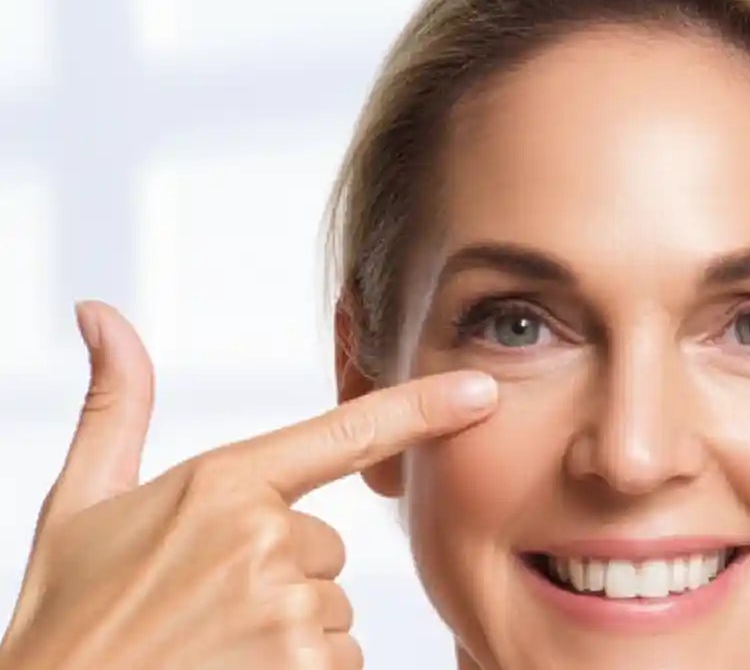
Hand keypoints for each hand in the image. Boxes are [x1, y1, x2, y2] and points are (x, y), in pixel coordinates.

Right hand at [0, 302, 497, 669]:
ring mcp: (286, 609)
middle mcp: (262, 540)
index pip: (346, 435)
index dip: (424, 408)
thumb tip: (101, 313)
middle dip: (283, 577)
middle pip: (327, 550)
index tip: (483, 392)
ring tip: (213, 647)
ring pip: (331, 610)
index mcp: (221, 484)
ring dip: (290, 633)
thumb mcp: (79, 506)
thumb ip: (115, 408)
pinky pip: (339, 662)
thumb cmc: (66, 619)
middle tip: (207, 607)